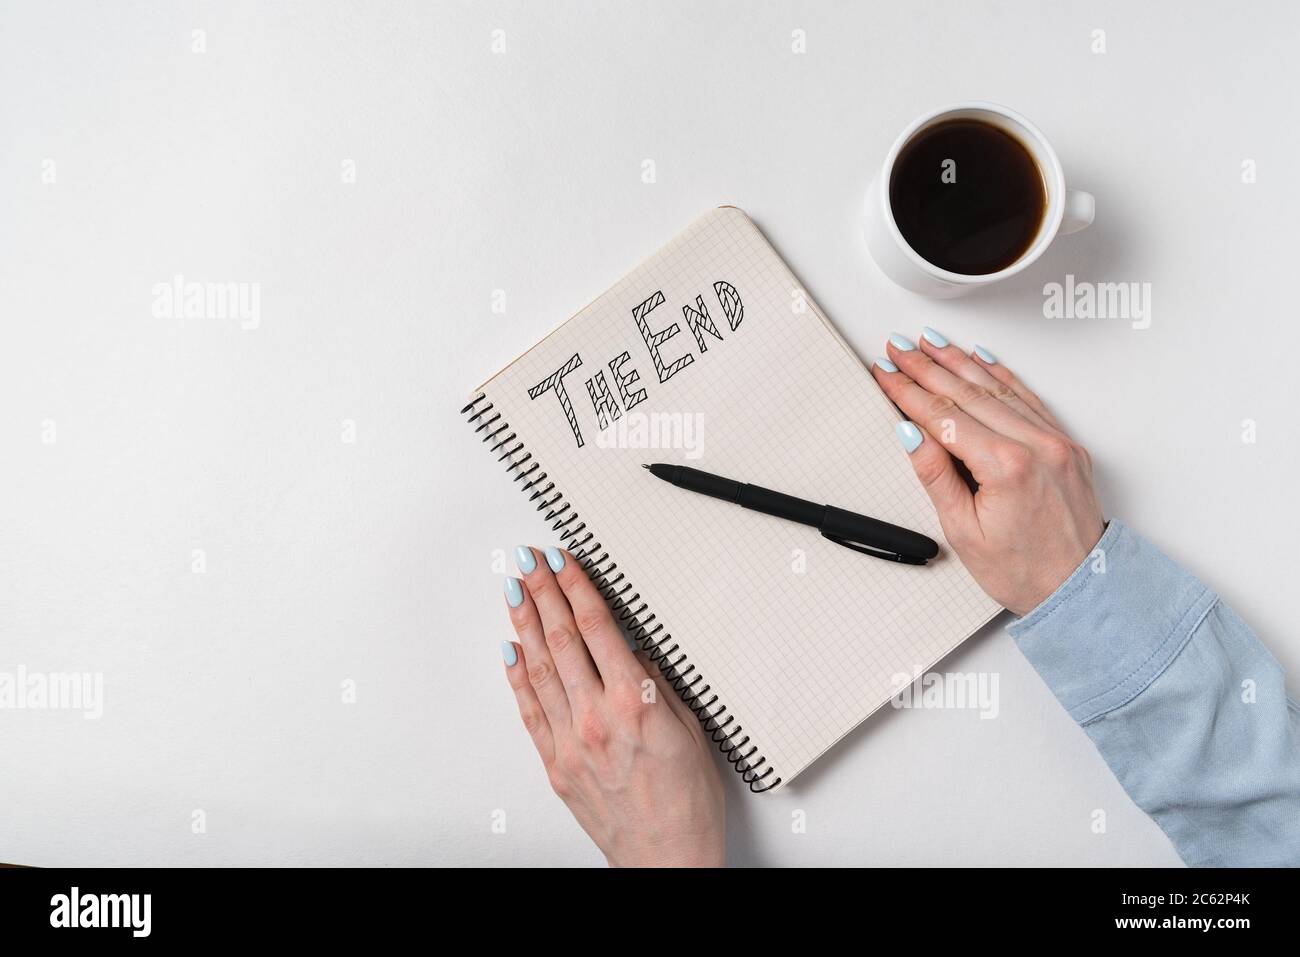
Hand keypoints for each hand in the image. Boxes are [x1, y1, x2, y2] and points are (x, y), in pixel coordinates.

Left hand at [501, 545, 724, 866]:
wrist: (667, 858)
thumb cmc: (687, 802)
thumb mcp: (689, 729)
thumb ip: (656, 685)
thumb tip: (631, 651)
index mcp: (633, 704)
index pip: (596, 628)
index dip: (575, 587)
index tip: (563, 562)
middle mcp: (596, 719)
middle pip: (561, 640)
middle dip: (542, 594)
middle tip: (528, 563)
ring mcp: (571, 743)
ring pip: (539, 670)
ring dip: (524, 625)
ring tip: (514, 592)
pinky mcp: (555, 766)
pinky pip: (530, 711)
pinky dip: (518, 678)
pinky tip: (510, 652)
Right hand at [871, 330, 1104, 615]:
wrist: (1081, 590)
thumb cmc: (1025, 572)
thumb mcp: (963, 531)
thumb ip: (936, 475)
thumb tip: (911, 433)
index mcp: (1007, 466)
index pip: (943, 417)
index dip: (908, 391)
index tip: (887, 373)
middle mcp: (1036, 446)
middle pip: (968, 393)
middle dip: (928, 366)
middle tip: (899, 348)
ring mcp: (1055, 442)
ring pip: (998, 387)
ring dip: (960, 361)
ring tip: (931, 343)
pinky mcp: (1066, 445)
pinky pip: (1028, 397)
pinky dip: (1000, 374)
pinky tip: (981, 359)